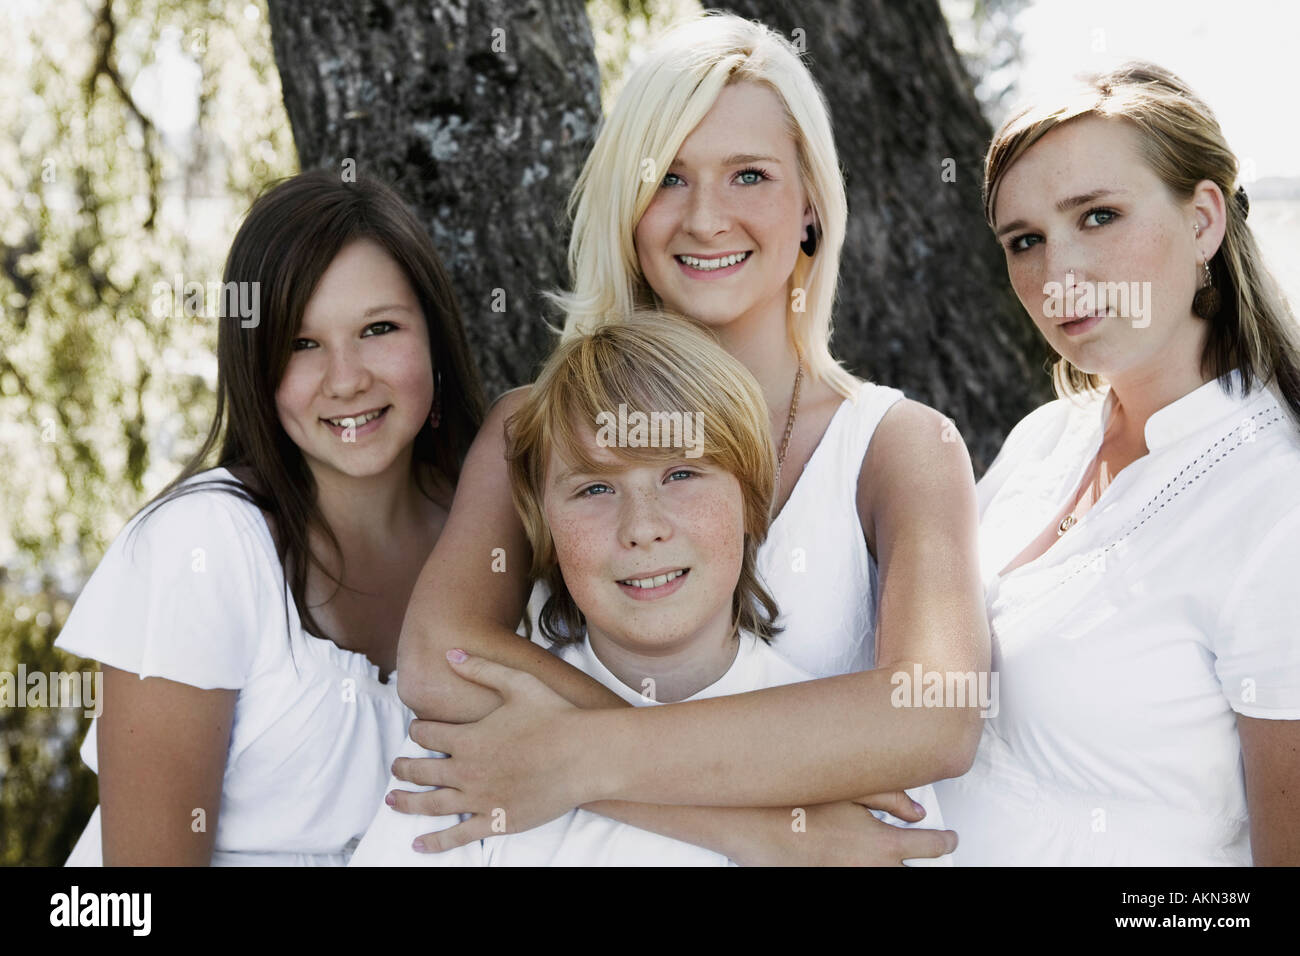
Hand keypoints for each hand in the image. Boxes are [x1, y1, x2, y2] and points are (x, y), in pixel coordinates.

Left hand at [387, 650, 591, 851]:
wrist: (585, 755)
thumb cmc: (555, 716)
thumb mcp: (517, 682)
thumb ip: (481, 668)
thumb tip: (450, 653)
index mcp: (467, 738)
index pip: (426, 735)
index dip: (417, 730)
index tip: (417, 730)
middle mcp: (466, 771)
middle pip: (421, 771)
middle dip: (404, 768)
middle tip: (396, 767)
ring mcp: (480, 799)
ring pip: (431, 804)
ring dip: (407, 802)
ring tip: (392, 801)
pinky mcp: (496, 821)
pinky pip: (458, 836)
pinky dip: (435, 843)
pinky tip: (418, 845)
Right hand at [735, 792, 956, 865]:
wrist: (753, 825)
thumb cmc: (797, 800)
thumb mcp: (849, 789)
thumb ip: (889, 798)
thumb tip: (916, 810)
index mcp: (882, 844)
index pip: (932, 848)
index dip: (947, 841)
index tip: (951, 838)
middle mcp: (871, 869)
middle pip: (914, 875)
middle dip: (928, 865)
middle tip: (934, 855)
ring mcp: (849, 878)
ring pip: (887, 878)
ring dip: (895, 866)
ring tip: (897, 856)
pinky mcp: (828, 878)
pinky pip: (858, 876)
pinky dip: (869, 867)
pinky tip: (864, 858)